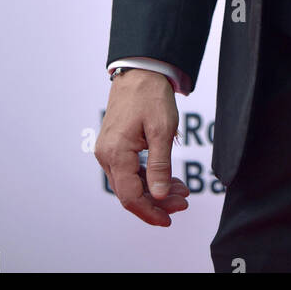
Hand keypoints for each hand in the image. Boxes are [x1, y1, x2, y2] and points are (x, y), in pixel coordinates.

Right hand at [95, 69, 189, 225]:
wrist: (140, 71)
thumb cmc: (151, 95)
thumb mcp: (162, 130)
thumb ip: (160, 165)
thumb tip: (158, 196)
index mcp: (116, 152)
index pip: (129, 196)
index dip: (149, 212)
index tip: (169, 219)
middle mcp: (106, 155)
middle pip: (130, 192)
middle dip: (157, 201)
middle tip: (183, 201)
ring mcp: (108, 150)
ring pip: (130, 183)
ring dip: (154, 190)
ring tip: (181, 190)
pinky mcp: (114, 146)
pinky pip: (129, 171)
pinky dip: (148, 178)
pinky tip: (167, 179)